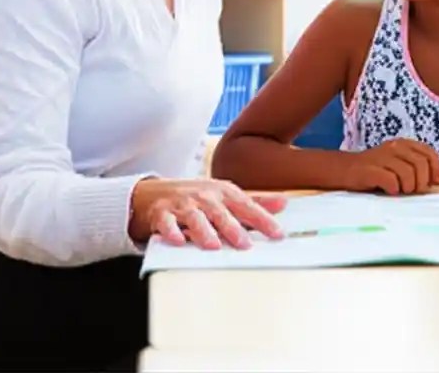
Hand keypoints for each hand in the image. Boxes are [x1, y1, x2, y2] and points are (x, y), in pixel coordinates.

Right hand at [128, 178, 286, 249]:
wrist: (155, 193)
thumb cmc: (197, 197)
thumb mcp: (226, 196)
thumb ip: (254, 202)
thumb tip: (283, 203)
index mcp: (223, 193)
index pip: (246, 206)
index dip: (262, 219)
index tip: (276, 234)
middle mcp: (204, 197)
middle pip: (220, 212)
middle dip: (232, 227)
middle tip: (244, 244)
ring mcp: (182, 204)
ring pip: (194, 217)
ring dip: (204, 231)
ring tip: (213, 245)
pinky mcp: (162, 213)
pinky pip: (166, 223)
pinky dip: (171, 231)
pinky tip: (178, 241)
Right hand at [345, 139, 438, 194]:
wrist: (345, 170)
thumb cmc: (376, 170)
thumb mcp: (398, 163)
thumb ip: (417, 167)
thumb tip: (438, 178)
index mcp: (403, 144)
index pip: (428, 153)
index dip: (435, 169)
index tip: (433, 182)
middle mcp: (394, 147)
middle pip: (421, 164)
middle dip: (422, 181)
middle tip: (413, 190)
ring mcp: (382, 157)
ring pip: (408, 173)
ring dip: (408, 187)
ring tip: (400, 191)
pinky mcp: (371, 170)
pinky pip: (391, 181)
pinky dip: (393, 189)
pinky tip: (388, 190)